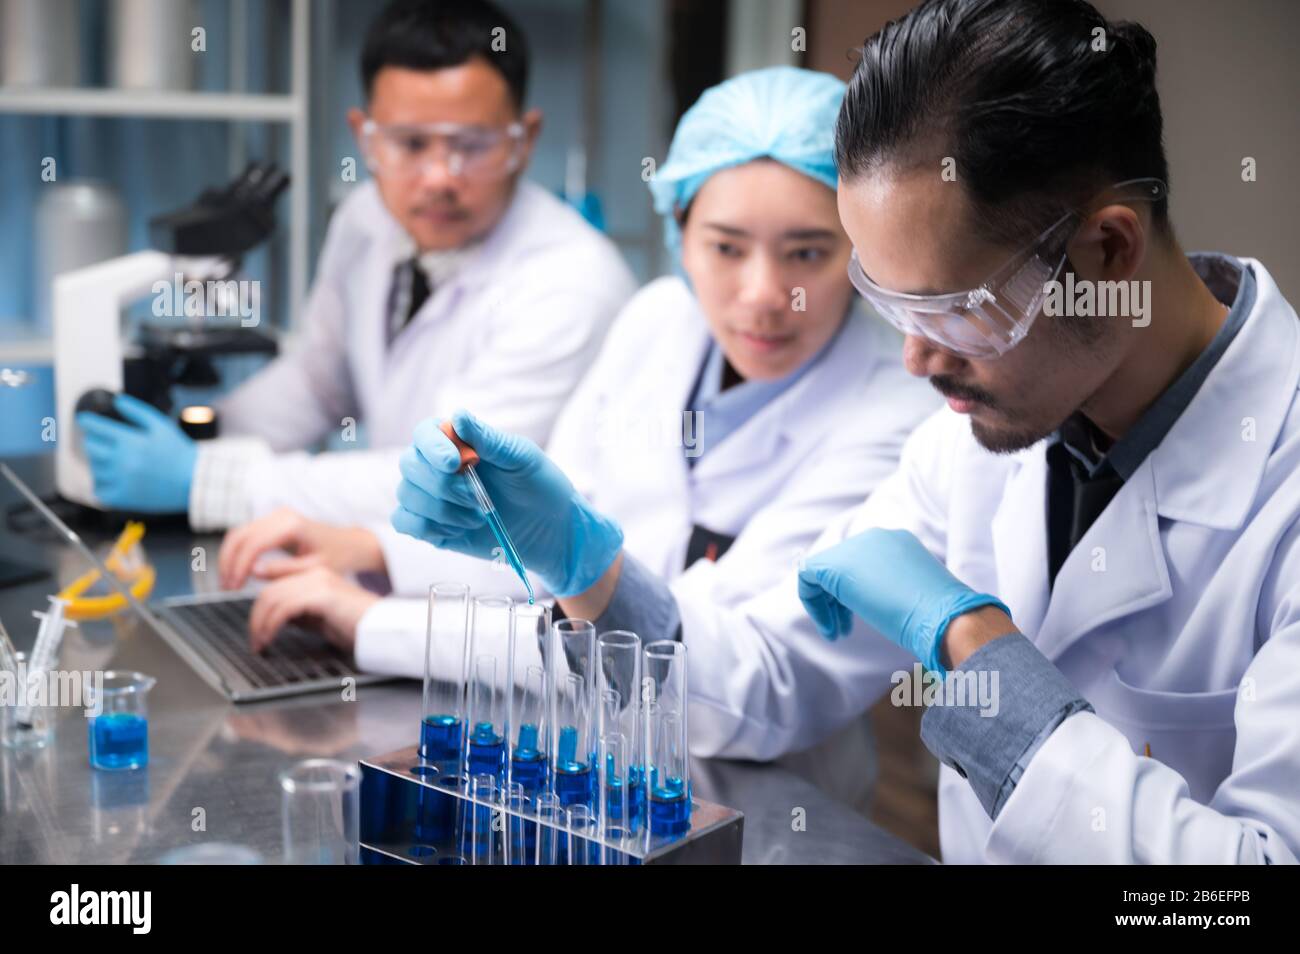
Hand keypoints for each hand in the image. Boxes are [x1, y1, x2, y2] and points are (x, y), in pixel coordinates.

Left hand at [76, 394, 196, 512]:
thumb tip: (117, 401)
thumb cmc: (179, 452)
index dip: (87, 421)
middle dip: (92, 441)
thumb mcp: (161, 426)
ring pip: (95, 469)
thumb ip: (137, 411)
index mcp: (131, 442)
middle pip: (91, 448)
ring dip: (99, 462)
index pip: (98, 428)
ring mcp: (121, 481)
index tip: (83, 419)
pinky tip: (111, 479)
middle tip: (100, 440)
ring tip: (111, 460)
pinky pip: (99, 491)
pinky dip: (101, 485)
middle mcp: (122, 461)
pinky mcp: (123, 499)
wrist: (194, 481)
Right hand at [218, 507, 385, 589]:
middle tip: (226, 588)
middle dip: (228, 562)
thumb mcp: (314, 569)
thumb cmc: (337, 557)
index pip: (254, 543)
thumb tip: (254, 572)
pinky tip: (236, 573)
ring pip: (238, 534)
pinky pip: (246, 535)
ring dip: (229, 558)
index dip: (239, 566)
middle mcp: (281, 516)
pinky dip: (236, 553)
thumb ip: (284, 571)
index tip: (234, 587)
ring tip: (229, 583)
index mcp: (293, 525)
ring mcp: (275, 516)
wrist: (350, 544)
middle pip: (239, 535)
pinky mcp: (272, 522)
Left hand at [247, 566, 378, 654]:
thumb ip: (298, 614)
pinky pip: (284, 607)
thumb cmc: (355, 626)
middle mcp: (314, 573)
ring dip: (260, 624)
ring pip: (272, 598)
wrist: (380, 628)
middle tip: (256, 642)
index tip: (257, 632)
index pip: (275, 586)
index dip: (259, 610)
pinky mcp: (321, 594)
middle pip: (269, 591)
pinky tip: (270, 639)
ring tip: (261, 644)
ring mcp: (318, 581)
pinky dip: (271, 625)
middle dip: (256, 619)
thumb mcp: (318, 619)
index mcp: (314, 575)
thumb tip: (273, 620)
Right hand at [391, 408, 623, 596]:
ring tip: (477, 516)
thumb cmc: (539, 485)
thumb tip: (457, 415)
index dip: (432, 447)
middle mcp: (437, 466)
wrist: (550, 530)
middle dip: (442, 485)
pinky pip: (405, 522)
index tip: (454, 462)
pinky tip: (458, 529)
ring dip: (441, 509)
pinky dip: (428, 526)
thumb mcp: (520, 458)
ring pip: (407, 495)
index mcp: (457, 442)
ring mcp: (432, 497)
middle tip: (478, 498)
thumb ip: (488, 439)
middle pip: (409, 465)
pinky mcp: (431, 527)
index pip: (424, 433)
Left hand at [797, 527, 1011, 674]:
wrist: (945, 616)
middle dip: (834, 599)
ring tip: (837, 632)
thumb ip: (895, 590)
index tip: (854, 619)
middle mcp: (876, 538)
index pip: (860, 562)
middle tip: (841, 629)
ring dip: (824, 604)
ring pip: (821, 570)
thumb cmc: (939, 617)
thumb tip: (886, 603)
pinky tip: (830, 628)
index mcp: (898, 542)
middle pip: (839, 565)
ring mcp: (857, 548)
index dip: (851, 592)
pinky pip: (807, 575)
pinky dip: (813, 603)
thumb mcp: (916, 596)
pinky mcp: (837, 564)